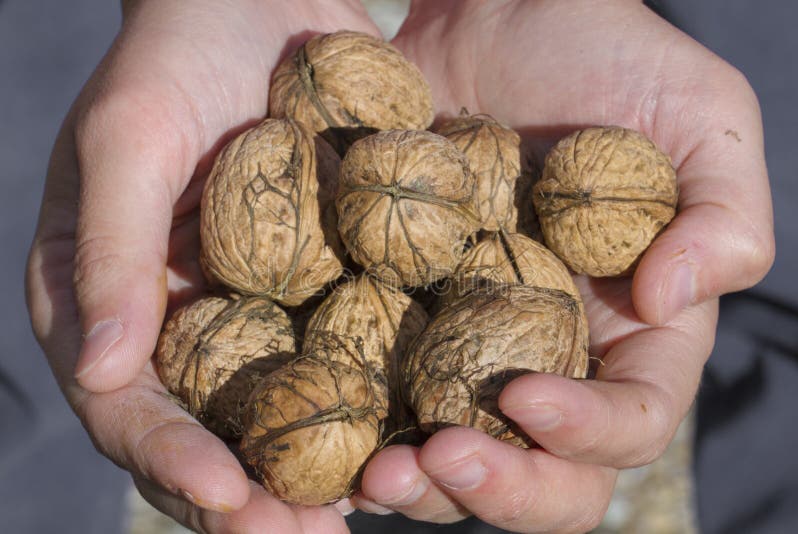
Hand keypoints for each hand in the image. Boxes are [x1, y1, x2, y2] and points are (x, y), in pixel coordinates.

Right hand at [26, 0, 378, 530]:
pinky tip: (409, 437)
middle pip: (209, 434)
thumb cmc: (172, 56)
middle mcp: (183, 323)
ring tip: (367, 512)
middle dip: (253, 498)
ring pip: (279, 414)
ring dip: (317, 473)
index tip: (229, 502)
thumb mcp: (127, 140)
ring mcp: (254, 311)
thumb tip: (99, 373)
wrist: (253, 1)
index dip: (173, 461)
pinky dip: (368, 403)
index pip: (129, 407)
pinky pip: (342, 355)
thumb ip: (108, 251)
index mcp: (111, 302)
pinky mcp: (319, 286)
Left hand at [351, 0, 772, 530]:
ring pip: (455, 454)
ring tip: (371, 475)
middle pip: (542, 472)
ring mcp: (470, 346)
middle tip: (440, 460)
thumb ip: (725, 215)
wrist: (497, 19)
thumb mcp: (700, 119)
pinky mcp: (400, 320)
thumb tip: (671, 301)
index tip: (525, 397)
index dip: (588, 433)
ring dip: (418, 483)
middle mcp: (551, 357)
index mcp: (630, 334)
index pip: (630, 422)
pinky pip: (380, 393)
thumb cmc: (609, 60)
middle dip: (496, 485)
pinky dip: (356, 426)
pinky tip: (324, 435)